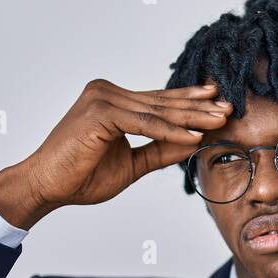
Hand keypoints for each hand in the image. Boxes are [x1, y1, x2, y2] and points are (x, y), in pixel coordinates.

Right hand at [0, 79, 231, 227]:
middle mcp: (106, 92)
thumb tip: (194, 142)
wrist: (47, 185)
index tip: (220, 106)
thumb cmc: (81, 176)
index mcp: (113, 100)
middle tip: (231, 108)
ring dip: (192, 117)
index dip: (190, 105)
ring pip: (157, 111)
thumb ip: (160, 150)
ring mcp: (102, 98)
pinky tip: (195, 135)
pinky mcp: (100, 111)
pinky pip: (144, 124)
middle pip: (162, 103)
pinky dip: (170, 131)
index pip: (159, 102)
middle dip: (198, 107)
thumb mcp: (132, 164)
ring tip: (221, 120)